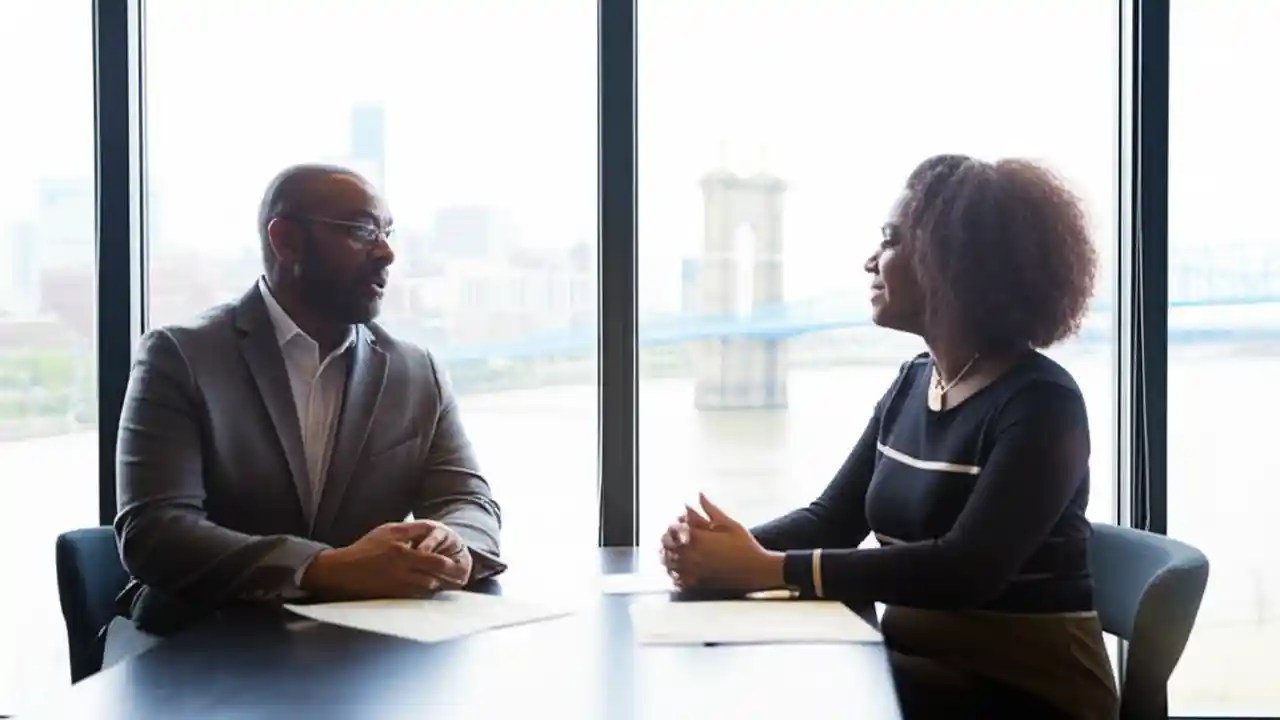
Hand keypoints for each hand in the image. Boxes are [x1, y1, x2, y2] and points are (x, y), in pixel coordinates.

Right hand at [301, 521, 470, 599]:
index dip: (451, 563)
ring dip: (440, 584)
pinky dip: (428, 591)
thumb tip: (433, 529)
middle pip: (437, 576)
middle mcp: (403, 571)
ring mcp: (400, 585)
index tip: (458, 562)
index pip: (436, 560)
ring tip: (449, 581)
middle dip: (451, 576)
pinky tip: (432, 587)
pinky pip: (418, 595)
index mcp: (404, 553)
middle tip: (461, 576)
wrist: (343, 571)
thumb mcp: (389, 530)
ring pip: (429, 587)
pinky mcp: (395, 596)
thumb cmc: (367, 548)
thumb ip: (412, 529)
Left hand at [662, 494, 783, 591]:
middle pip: (668, 546)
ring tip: (668, 552)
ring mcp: (695, 570)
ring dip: (667, 556)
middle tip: (668, 537)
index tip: (675, 522)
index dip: (672, 525)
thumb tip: (699, 494)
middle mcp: (693, 554)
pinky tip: (675, 570)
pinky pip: (678, 579)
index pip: (674, 529)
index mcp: (700, 538)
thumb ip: (711, 510)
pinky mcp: (699, 582)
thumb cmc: (745, 545)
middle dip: (666, 540)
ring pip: (670, 563)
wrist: (756, 570)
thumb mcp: (730, 524)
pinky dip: (673, 574)